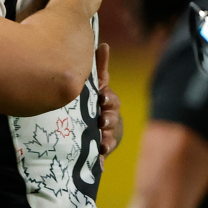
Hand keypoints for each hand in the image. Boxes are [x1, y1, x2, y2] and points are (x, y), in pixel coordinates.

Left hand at [95, 43, 123, 161]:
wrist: (95, 124)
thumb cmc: (95, 100)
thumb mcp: (96, 82)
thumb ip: (99, 65)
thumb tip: (103, 43)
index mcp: (107, 103)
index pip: (111, 100)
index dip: (108, 99)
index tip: (102, 98)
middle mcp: (109, 119)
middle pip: (112, 120)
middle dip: (108, 121)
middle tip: (102, 121)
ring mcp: (106, 134)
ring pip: (109, 138)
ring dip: (107, 141)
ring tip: (102, 143)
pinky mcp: (101, 148)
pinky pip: (102, 156)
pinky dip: (101, 160)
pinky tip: (100, 164)